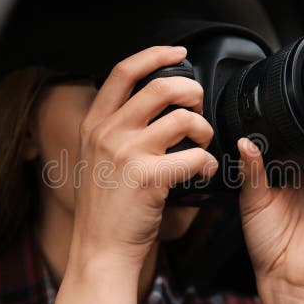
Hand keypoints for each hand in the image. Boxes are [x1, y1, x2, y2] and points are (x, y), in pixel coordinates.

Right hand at [68, 46, 217, 274]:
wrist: (100, 250)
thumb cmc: (106, 210)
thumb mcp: (97, 160)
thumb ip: (116, 131)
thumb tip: (152, 107)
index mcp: (95, 124)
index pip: (124, 71)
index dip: (155, 55)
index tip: (178, 52)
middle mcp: (108, 133)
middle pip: (161, 87)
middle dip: (192, 92)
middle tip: (199, 107)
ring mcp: (126, 154)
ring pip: (183, 118)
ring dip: (203, 129)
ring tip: (202, 145)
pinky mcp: (148, 177)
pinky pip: (195, 156)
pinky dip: (208, 162)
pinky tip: (205, 171)